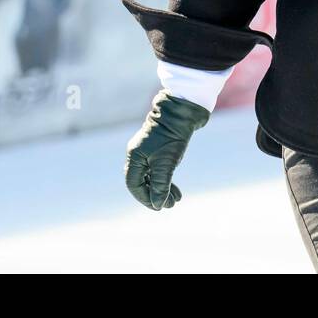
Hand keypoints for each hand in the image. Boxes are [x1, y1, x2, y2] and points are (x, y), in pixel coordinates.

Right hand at [124, 90, 209, 210]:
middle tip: (171, 205)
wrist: (183, 110)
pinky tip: (176, 187)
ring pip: (152, 176)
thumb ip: (160, 184)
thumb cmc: (172, 136)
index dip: (144, 198)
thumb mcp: (166, 163)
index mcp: (134, 156)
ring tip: (177, 199)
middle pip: (142, 181)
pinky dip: (167, 178)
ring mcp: (149, 150)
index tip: (158, 207)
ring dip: (163, 189)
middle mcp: (138, 154)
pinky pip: (159, 168)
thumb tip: (158, 204)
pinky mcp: (160, 147)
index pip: (133, 184)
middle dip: (156, 195)